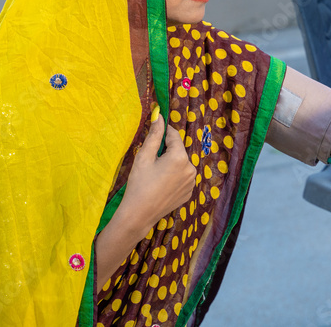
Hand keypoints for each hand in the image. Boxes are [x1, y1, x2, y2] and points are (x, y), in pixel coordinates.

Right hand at [117, 107, 196, 231]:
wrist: (139, 215)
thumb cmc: (139, 184)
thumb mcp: (144, 157)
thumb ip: (154, 135)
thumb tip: (159, 115)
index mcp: (180, 157)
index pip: (174, 136)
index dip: (164, 132)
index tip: (155, 132)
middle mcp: (191, 168)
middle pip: (178, 151)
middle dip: (166, 151)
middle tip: (150, 159)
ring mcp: (192, 182)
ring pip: (181, 164)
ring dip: (171, 163)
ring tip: (155, 173)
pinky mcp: (189, 192)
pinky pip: (182, 177)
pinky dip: (174, 176)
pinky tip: (161, 184)